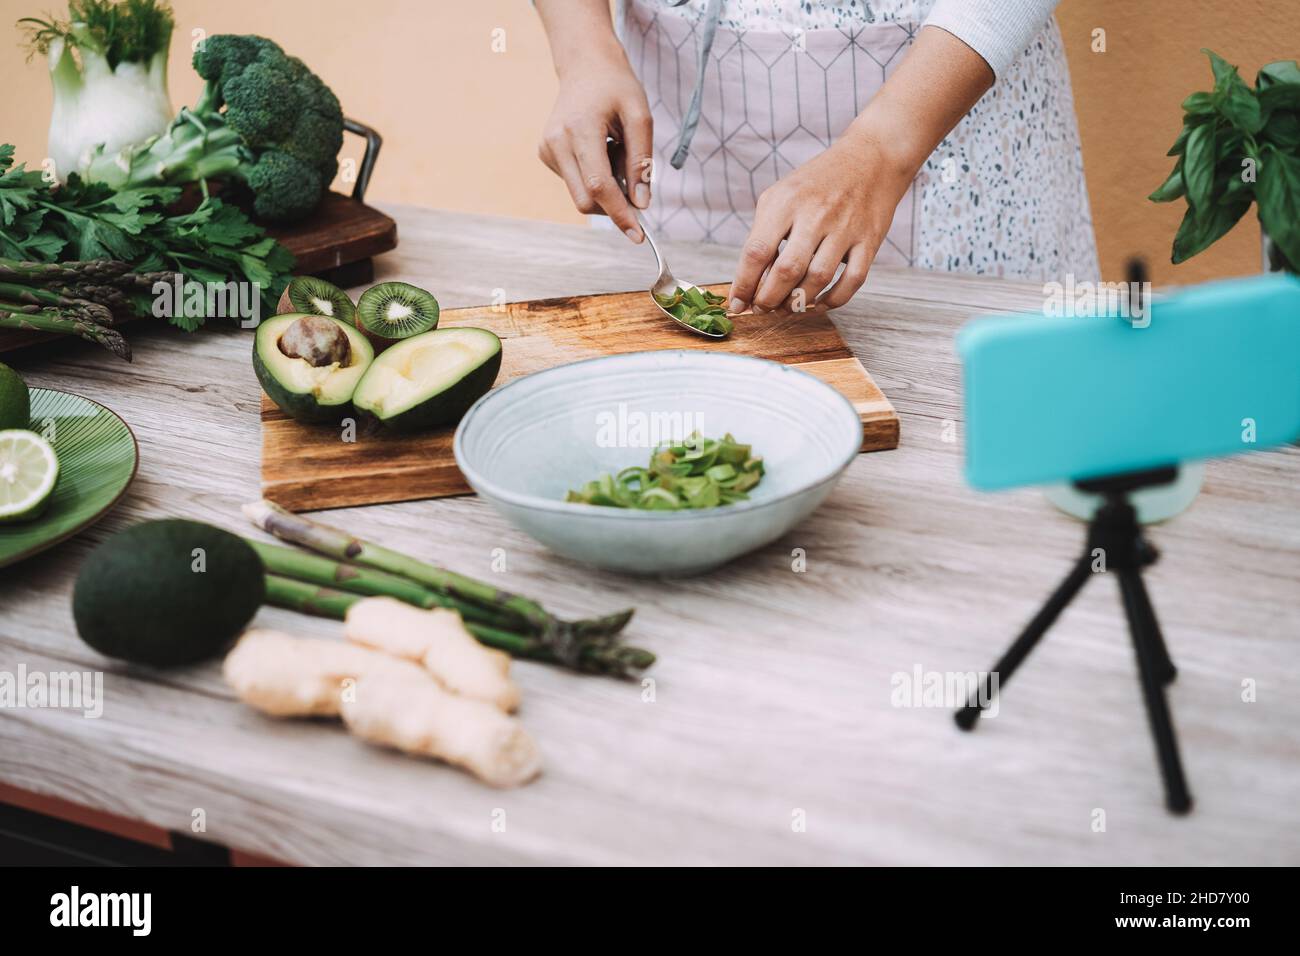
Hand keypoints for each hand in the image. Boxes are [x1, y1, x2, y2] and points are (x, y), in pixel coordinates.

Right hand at [537, 44, 652, 242]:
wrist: (585, 65)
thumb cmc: (616, 87)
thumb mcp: (640, 117)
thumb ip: (641, 162)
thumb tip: (641, 204)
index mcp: (580, 128)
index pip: (598, 186)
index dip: (619, 214)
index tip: (638, 235)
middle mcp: (556, 141)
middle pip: (586, 199)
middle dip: (614, 202)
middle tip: (633, 178)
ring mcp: (546, 149)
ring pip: (580, 194)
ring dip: (605, 185)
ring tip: (613, 149)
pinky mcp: (545, 153)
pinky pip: (575, 182)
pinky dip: (593, 176)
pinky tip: (598, 148)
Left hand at [727, 127, 915, 312]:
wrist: (870, 158)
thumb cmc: (816, 184)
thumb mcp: (781, 196)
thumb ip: (764, 235)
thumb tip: (749, 282)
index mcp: (786, 202)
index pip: (756, 252)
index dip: (743, 285)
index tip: (738, 304)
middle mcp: (815, 214)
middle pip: (786, 270)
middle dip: (768, 299)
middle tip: (762, 308)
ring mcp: (845, 228)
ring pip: (818, 279)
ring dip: (798, 302)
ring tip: (786, 308)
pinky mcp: (869, 240)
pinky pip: (852, 281)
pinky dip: (833, 300)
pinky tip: (818, 304)